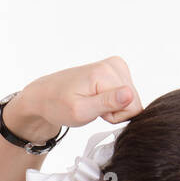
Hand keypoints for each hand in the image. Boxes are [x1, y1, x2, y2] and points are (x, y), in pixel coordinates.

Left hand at [3, 56, 142, 141]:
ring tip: (92, 103)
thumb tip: (129, 94)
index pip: (133, 106)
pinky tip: (96, 98)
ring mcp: (115, 65)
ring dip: (113, 106)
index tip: (97, 112)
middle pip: (134, 101)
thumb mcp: (81, 111)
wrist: (45, 95)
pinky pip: (126, 92)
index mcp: (106, 73)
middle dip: (115, 111)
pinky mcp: (115, 69)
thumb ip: (107, 103)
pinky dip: (112, 100)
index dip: (116, 116)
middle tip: (92, 108)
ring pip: (131, 98)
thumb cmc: (58, 105)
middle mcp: (114, 64)